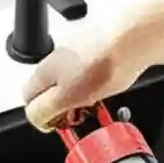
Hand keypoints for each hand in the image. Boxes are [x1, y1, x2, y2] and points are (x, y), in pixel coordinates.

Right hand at [21, 29, 148, 131]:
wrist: (134, 39)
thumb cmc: (103, 63)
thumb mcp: (65, 98)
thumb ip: (43, 111)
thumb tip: (36, 120)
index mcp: (43, 70)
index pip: (29, 100)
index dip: (41, 116)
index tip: (59, 124)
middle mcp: (58, 58)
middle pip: (51, 91)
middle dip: (63, 108)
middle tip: (78, 116)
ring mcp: (79, 52)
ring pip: (73, 83)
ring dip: (82, 98)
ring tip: (96, 104)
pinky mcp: (101, 50)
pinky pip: (93, 74)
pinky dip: (99, 85)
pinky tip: (110, 87)